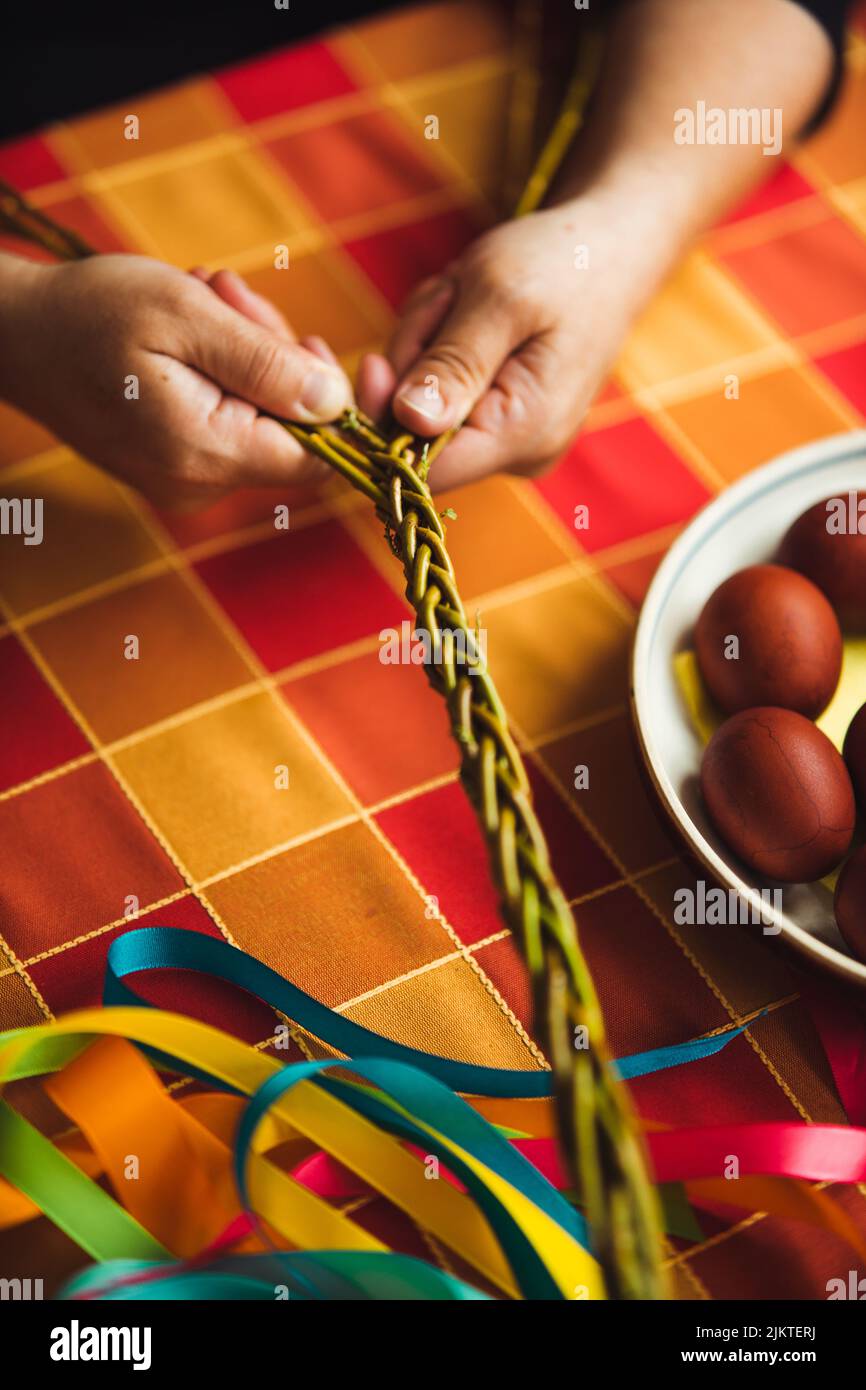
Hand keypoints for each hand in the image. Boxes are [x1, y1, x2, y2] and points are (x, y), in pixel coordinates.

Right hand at [0, 253, 351, 508]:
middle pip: (290, 430)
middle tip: (230, 294)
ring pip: (261, 418)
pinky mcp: (175, 464)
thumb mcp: (187, 316)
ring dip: (247, 351)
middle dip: (277, 354)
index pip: (318, 457)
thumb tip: (337, 403)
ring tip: (202, 299)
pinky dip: (222, 369)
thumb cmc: (90, 313)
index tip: (317, 342)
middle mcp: (201, 484)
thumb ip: (267, 364)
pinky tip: (189, 331)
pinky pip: (229, 418)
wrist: (15, 335)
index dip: (336, 404)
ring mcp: (187, 480)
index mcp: (208, 454)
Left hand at [356, 202, 638, 488]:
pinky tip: (468, 309)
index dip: (382, 423)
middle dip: (413, 357)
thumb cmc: (562, 265)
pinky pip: (437, 392)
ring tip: (467, 295)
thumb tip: (406, 421)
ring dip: (426, 339)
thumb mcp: (499, 298)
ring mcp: (508, 439)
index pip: (423, 471)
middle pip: (413, 433)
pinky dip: (437, 343)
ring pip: (418, 405)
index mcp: (524, 434)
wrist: (610, 249)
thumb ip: (453, 364)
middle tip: (450, 297)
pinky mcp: (497, 419)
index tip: (373, 363)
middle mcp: (517, 453)